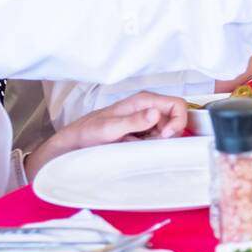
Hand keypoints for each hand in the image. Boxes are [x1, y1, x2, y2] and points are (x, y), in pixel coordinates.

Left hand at [26, 91, 187, 177]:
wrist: (74, 144)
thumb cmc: (87, 132)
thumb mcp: (110, 128)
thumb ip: (134, 120)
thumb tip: (155, 113)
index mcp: (143, 101)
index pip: (177, 104)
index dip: (178, 120)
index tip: (166, 135)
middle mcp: (147, 110)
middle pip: (176, 121)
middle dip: (168, 135)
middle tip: (149, 144)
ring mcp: (146, 123)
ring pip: (168, 134)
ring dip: (159, 143)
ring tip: (136, 146)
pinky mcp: (142, 135)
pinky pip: (158, 142)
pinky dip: (152, 148)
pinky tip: (136, 150)